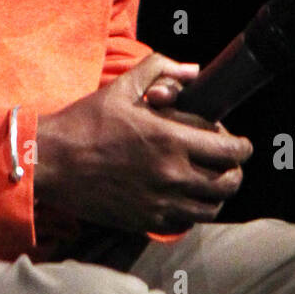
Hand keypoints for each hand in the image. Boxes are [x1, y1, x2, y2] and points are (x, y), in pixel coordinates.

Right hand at [34, 52, 252, 234]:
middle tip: (227, 162)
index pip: (231, 150)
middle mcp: (171, 175)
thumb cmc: (84, 123)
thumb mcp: (121, 87)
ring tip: (208, 181)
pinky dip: (191, 213)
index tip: (239, 143)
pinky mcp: (144, 220)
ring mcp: (159, 202)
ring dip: (216, 194)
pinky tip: (182, 198)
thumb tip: (193, 71)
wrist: (51, 162)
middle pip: (229, 183)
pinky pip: (185, 224)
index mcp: (170, 140)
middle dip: (235, 171)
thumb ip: (160, 69)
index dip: (243, 146)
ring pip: (211, 209)